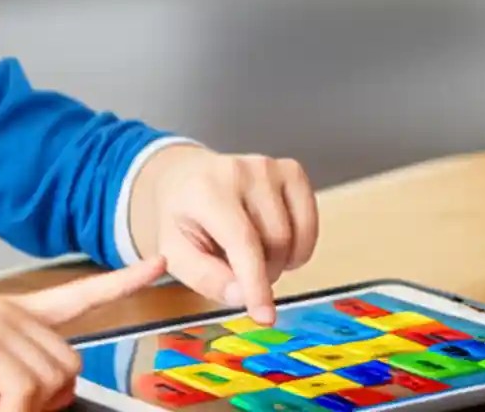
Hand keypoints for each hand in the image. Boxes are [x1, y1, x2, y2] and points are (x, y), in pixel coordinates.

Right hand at [0, 256, 165, 411]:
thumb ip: (30, 379)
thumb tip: (64, 385)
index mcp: (10, 316)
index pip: (76, 296)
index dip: (121, 282)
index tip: (157, 264)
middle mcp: (6, 310)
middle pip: (72, 365)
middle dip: (45, 401)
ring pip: (55, 380)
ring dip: (23, 410)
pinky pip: (29, 392)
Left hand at [129, 146, 318, 324]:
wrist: (185, 177)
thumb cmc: (181, 217)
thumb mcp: (174, 251)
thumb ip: (205, 277)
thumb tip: (243, 296)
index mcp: (205, 190)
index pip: (242, 242)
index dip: (256, 284)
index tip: (265, 317)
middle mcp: (240, 171)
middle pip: (275, 242)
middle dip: (263, 271)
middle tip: (239, 271)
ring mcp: (269, 167)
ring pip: (294, 237)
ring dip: (279, 261)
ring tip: (251, 254)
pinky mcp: (291, 170)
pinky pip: (309, 224)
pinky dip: (297, 246)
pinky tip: (273, 243)